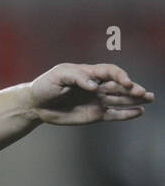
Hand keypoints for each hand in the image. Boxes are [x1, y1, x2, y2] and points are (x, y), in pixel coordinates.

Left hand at [28, 63, 153, 124]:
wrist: (36, 105)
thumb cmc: (45, 86)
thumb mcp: (57, 76)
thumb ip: (76, 77)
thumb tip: (94, 85)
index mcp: (89, 73)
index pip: (110, 72)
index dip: (120, 76)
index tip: (126, 82)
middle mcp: (97, 86)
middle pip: (119, 86)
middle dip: (133, 88)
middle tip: (143, 93)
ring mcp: (97, 100)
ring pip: (121, 99)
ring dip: (136, 99)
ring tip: (149, 98)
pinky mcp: (96, 114)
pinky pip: (114, 114)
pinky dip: (127, 113)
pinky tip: (139, 112)